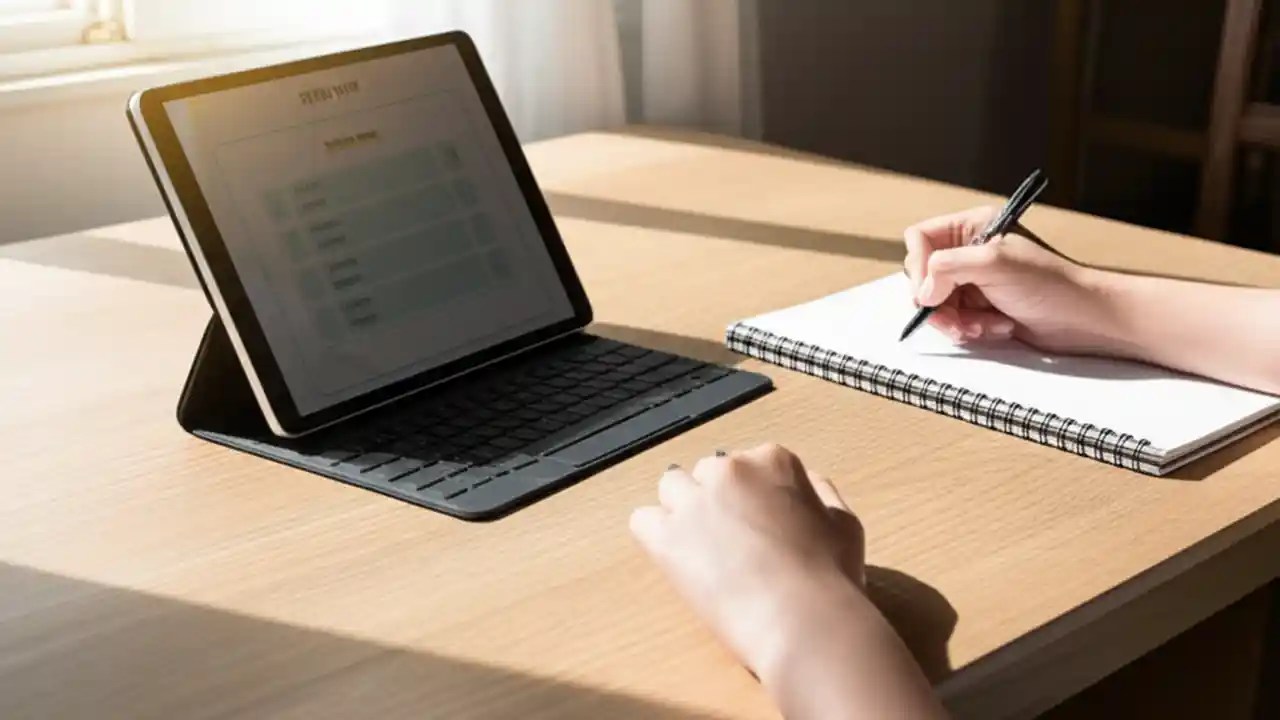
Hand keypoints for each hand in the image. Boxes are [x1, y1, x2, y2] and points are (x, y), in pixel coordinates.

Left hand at [629, 444, 866, 684]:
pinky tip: (676, 558)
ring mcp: (693, 502)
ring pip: (671, 488)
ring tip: (702, 549)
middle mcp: (728, 470)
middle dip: (717, 500)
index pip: (751, 463)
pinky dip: (655, 535)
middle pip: (708, 473)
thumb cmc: (832, 576)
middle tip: (733, 541)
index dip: (755, 496)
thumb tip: (806, 483)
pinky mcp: (665, 536)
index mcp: (772, 461)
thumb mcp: (845, 523)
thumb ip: (821, 494)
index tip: (761, 524)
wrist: (803, 621)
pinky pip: (642, 520)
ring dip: (683, 510)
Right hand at [903, 206, 1112, 353]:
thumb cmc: (1048, 284)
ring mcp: (975, 281)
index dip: (918, 266)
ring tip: (979, 328)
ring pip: (936, 303)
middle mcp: (970, 251)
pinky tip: (994, 329)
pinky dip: (968, 329)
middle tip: (954, 320)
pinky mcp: (982, 307)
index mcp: (973, 228)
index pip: (921, 239)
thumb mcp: (994, 263)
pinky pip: (954, 320)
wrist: (1084, 318)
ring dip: (954, 321)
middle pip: (924, 275)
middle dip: (937, 302)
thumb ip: (948, 267)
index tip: (928, 293)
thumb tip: (923, 292)